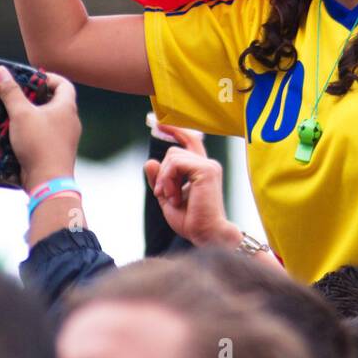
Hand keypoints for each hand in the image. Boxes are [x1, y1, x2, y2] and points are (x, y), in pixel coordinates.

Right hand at [0, 67, 81, 193]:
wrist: (47, 180)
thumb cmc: (41, 147)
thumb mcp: (21, 114)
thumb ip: (11, 92)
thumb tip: (2, 73)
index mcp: (67, 107)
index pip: (63, 83)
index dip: (48, 77)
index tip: (31, 78)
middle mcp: (69, 121)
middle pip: (53, 101)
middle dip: (34, 97)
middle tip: (18, 97)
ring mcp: (64, 137)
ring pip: (47, 119)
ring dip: (29, 116)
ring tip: (13, 115)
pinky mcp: (55, 150)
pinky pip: (43, 135)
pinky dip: (30, 132)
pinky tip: (15, 135)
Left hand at [144, 125, 238, 248]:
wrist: (206, 234)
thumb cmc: (192, 221)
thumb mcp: (167, 198)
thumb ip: (159, 180)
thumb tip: (149, 161)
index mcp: (201, 169)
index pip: (190, 140)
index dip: (175, 130)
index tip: (159, 123)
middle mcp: (207, 164)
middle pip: (173, 151)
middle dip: (162, 173)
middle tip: (163, 194)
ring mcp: (208, 165)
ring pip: (172, 156)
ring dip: (164, 179)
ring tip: (171, 198)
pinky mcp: (206, 170)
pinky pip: (176, 163)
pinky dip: (167, 179)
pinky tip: (173, 196)